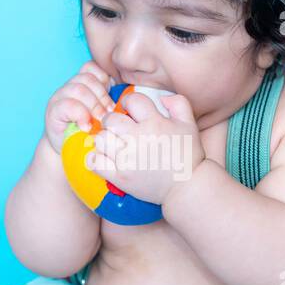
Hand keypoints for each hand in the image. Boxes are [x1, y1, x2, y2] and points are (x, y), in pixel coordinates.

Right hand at [44, 60, 115, 154]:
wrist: (70, 152)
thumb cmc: (90, 133)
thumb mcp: (103, 114)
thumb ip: (109, 101)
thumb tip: (125, 95)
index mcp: (81, 84)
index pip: (92, 67)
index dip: (104, 79)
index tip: (110, 97)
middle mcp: (68, 87)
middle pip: (87, 78)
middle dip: (102, 96)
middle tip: (109, 114)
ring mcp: (59, 97)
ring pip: (78, 89)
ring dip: (93, 106)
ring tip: (99, 121)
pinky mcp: (53, 111)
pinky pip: (68, 104)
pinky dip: (81, 115)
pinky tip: (86, 127)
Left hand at [88, 90, 205, 205]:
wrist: (187, 187)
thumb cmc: (188, 155)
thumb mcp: (189, 124)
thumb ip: (178, 103)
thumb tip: (161, 97)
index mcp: (155, 122)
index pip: (131, 100)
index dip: (129, 102)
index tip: (131, 111)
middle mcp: (139, 138)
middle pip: (110, 119)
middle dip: (112, 121)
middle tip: (118, 129)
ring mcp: (128, 158)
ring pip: (100, 139)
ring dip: (105, 140)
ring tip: (113, 145)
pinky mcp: (120, 176)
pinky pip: (95, 162)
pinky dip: (96, 159)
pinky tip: (105, 158)